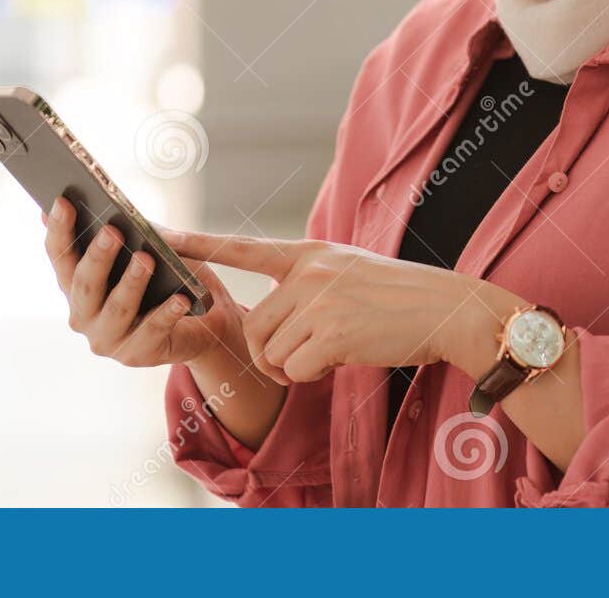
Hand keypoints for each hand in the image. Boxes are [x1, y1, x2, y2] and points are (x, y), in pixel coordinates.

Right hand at [41, 197, 248, 369]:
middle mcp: (83, 314)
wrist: (199, 323)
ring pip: (117, 309)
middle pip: (84, 284)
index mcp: (76, 285)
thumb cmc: (165, 280)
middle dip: (98, 256)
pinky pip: (154, 330)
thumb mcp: (145, 248)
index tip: (62, 201)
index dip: (59, 229)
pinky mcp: (138, 355)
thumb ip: (125, 230)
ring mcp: (107, 338)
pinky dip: (167, 312)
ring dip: (132, 283)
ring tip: (147, 259)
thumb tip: (108, 201)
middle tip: (113, 231)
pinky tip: (181, 298)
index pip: (59, 256)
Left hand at [160, 229, 521, 384]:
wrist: (449, 309)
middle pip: (255, 326)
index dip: (198, 244)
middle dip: (272, 354)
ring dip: (294, 367)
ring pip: (272, 352)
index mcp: (310, 253)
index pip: (244, 248)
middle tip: (307, 357)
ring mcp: (320, 299)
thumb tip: (277, 336)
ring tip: (329, 356)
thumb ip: (310, 287)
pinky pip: (295, 370)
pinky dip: (314, 377)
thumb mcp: (351, 274)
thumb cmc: (402, 300)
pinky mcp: (332, 331)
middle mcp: (309, 271)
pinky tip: (342, 361)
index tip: (159, 231)